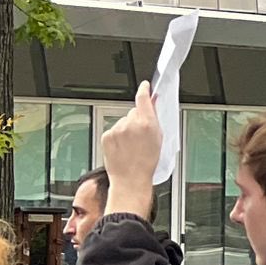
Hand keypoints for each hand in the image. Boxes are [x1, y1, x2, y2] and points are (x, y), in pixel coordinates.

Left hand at [100, 81, 161, 215]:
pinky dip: (117, 137)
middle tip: (140, 136)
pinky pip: (113, 130)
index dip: (144, 90)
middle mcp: (130, 124)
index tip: (145, 86)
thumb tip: (152, 106)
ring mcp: (117, 129)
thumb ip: (154, 120)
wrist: (130, 178)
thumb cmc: (147, 163)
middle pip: (133, 112)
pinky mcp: (106, 135)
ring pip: (123, 122)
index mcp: (148, 123)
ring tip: (130, 146)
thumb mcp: (159, 139)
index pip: (143, 99)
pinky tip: (122, 148)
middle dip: (137, 119)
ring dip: (126, 130)